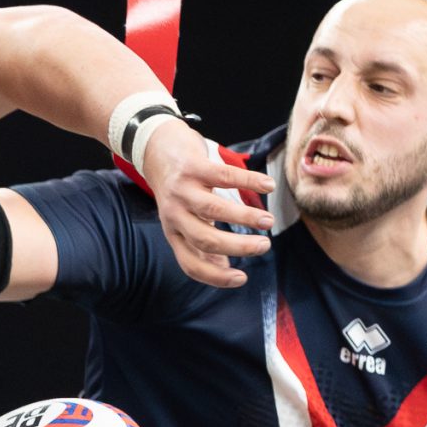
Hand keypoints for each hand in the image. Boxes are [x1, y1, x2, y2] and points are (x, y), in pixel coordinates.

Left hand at [137, 118, 279, 289]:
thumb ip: (201, 242)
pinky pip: (224, 176)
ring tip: (269, 221)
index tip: (242, 279)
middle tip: (264, 246)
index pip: (190, 263)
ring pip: (214, 210)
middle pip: (205, 239)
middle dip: (238, 247)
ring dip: (245, 217)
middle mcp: (174, 214)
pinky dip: (249, 182)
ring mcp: (182, 190)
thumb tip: (224, 266)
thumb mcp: (183, 218)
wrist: (156, 147)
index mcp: (173, 232)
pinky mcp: (192, 166)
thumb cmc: (178, 189)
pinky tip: (269, 187)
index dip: (215, 276)